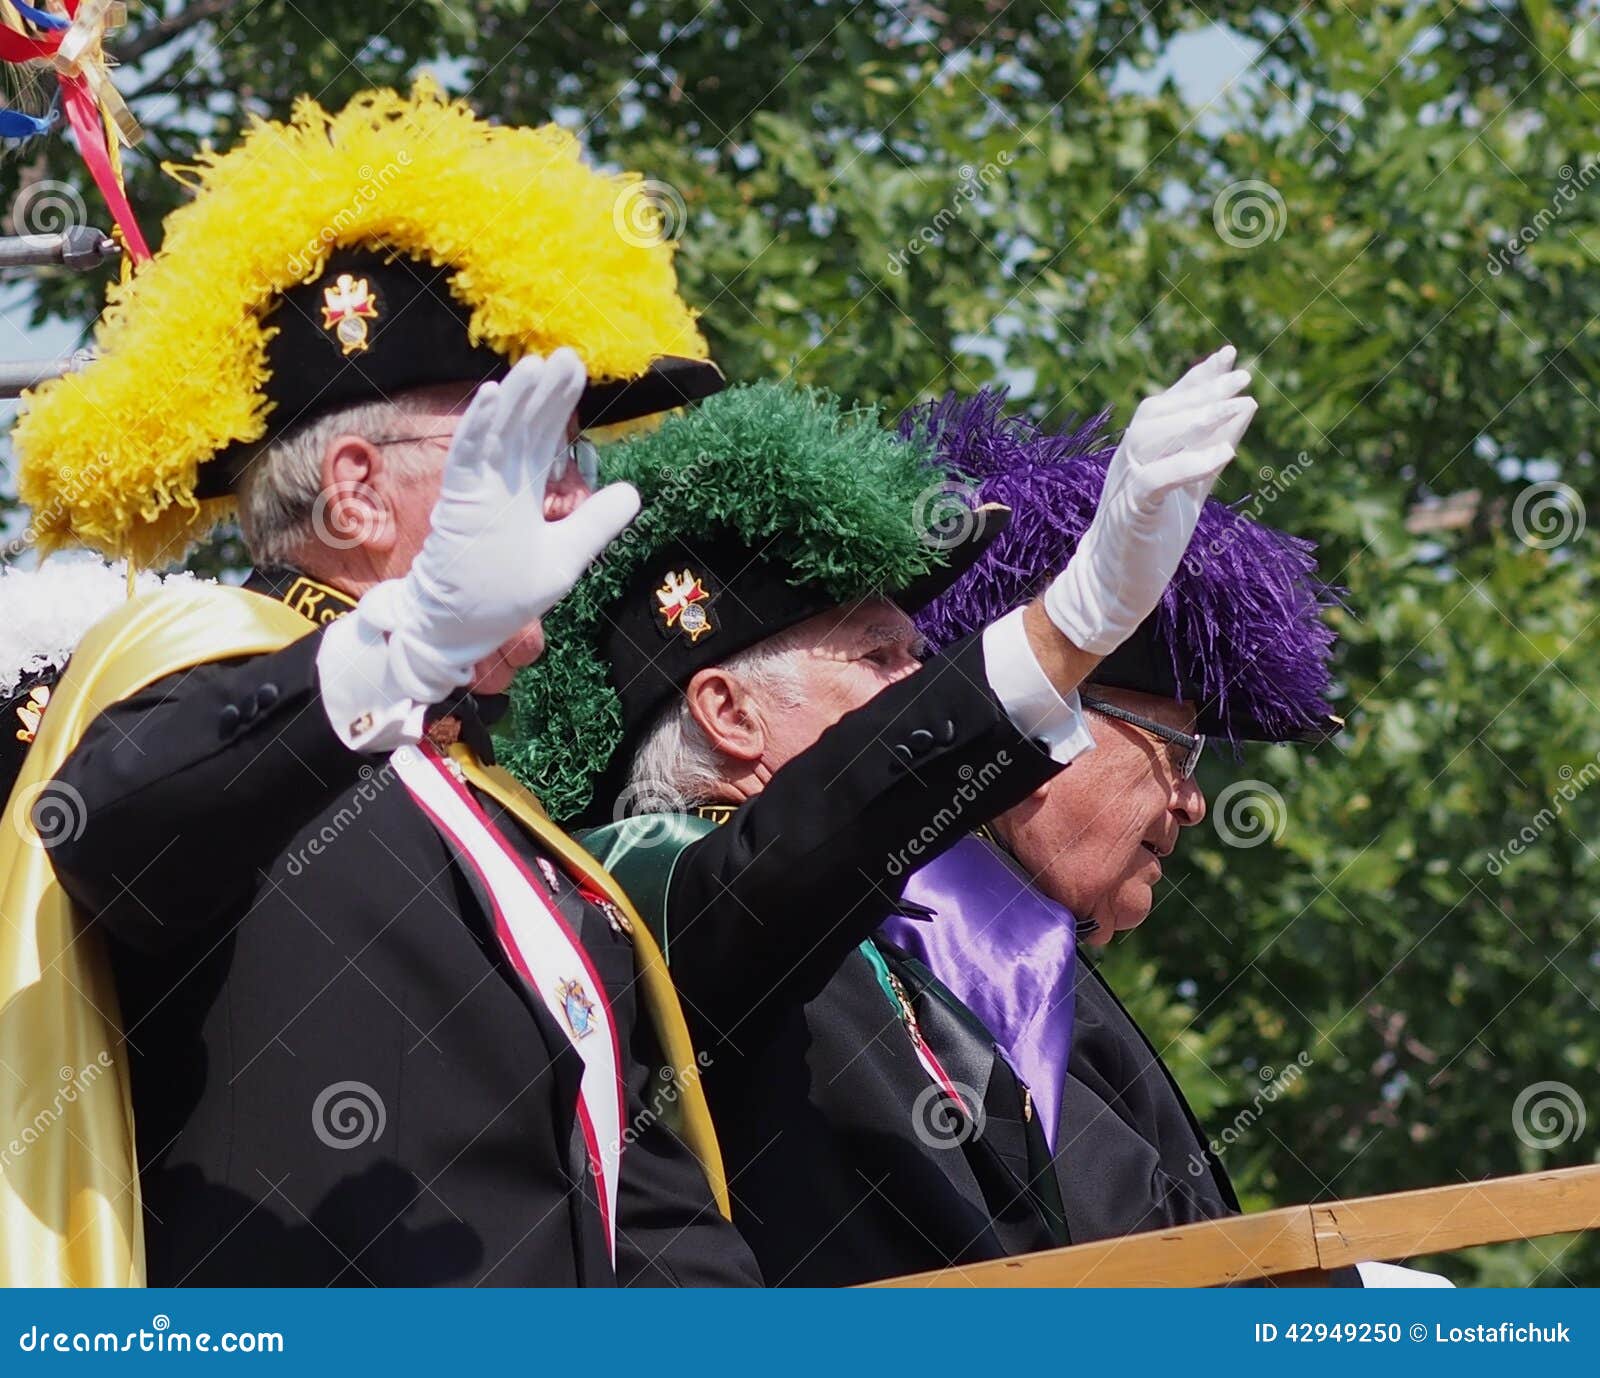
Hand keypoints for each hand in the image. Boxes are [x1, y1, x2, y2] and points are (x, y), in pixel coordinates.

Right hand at [381, 349, 638, 703]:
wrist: (461, 628)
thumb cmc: (505, 596)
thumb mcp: (567, 558)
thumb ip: (596, 524)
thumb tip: (633, 492)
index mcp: (523, 491)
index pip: (543, 436)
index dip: (559, 404)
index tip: (577, 371)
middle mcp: (499, 482)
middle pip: (523, 426)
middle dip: (544, 391)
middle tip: (566, 355)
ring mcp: (477, 489)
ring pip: (497, 432)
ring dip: (515, 398)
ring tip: (534, 364)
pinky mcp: (458, 501)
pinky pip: (467, 456)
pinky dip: (479, 425)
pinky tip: (494, 394)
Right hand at [1042, 345, 1254, 655]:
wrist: (1112, 587)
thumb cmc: (1150, 538)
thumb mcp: (1191, 486)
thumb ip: (1213, 446)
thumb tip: (1247, 406)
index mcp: (1141, 453)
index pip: (1167, 403)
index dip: (1196, 377)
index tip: (1229, 354)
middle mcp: (1128, 460)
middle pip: (1158, 412)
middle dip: (1201, 391)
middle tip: (1242, 377)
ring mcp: (1125, 485)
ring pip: (1152, 437)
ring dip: (1197, 419)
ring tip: (1237, 404)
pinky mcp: (1129, 514)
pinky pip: (1155, 480)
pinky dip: (1188, 464)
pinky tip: (1223, 453)